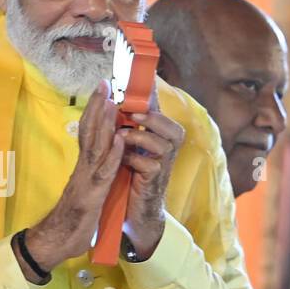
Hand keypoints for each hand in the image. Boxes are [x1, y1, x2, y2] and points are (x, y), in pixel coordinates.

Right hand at [21, 81, 123, 276]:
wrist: (53, 244)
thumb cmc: (69, 224)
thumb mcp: (85, 197)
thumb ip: (91, 181)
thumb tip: (97, 171)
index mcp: (83, 169)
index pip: (89, 136)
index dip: (95, 114)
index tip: (103, 93)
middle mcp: (82, 169)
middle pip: (89, 133)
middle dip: (98, 107)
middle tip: (104, 82)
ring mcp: (85, 180)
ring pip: (96, 146)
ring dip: (104, 122)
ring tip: (112, 100)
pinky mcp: (91, 195)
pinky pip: (103, 172)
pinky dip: (113, 154)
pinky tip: (121, 139)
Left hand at [120, 84, 184, 259]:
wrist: (136, 208)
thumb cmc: (132, 172)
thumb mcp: (132, 145)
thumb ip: (130, 125)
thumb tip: (116, 97)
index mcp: (162, 137)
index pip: (162, 113)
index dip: (154, 97)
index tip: (145, 80)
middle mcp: (169, 150)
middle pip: (173, 130)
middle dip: (153, 119)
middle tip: (133, 113)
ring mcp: (165, 166)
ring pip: (162, 145)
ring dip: (140, 137)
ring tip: (121, 136)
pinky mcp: (156, 181)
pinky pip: (150, 165)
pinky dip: (134, 159)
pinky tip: (122, 159)